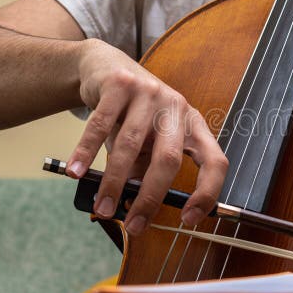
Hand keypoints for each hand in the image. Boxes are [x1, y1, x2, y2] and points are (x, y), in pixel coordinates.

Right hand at [65, 39, 228, 235]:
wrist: (106, 66)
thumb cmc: (132, 114)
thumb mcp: (148, 141)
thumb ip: (145, 170)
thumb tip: (134, 207)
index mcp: (193, 125)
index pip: (214, 161)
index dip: (208, 192)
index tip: (189, 219)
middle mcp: (176, 107)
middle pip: (169, 159)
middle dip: (150, 198)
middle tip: (134, 225)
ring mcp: (150, 93)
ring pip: (131, 146)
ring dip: (114, 182)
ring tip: (102, 206)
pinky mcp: (121, 84)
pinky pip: (101, 126)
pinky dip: (86, 153)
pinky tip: (77, 173)